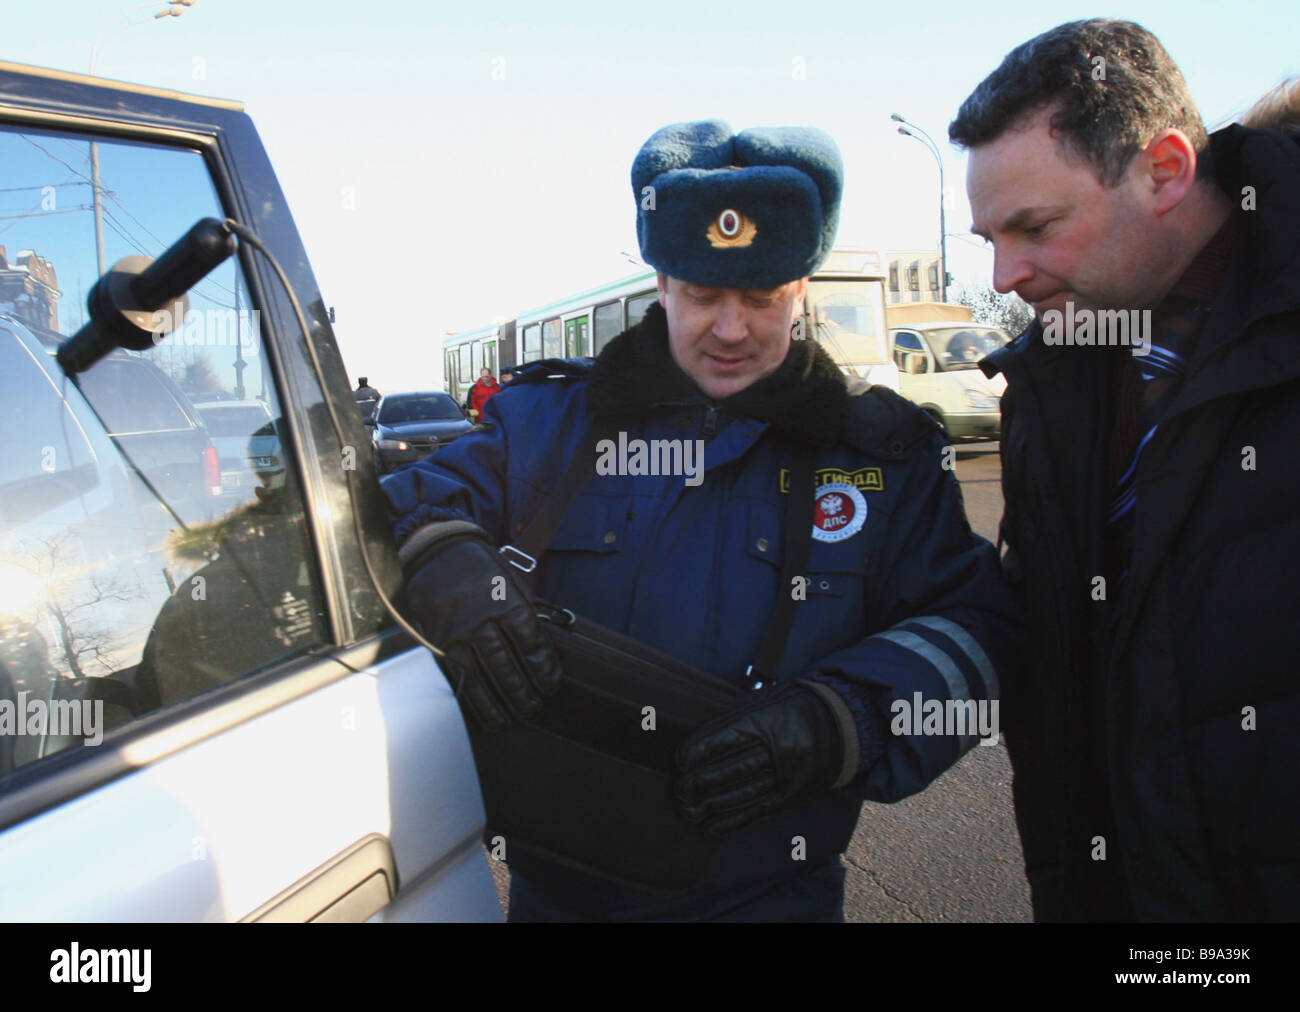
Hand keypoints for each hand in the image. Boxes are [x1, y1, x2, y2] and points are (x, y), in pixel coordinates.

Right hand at [400, 520, 560, 729]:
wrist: (435, 551)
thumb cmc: (478, 567)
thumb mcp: (508, 580)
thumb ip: (522, 612)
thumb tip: (539, 647)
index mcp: (506, 600)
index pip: (531, 643)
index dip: (543, 668)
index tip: (551, 685)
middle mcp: (481, 619)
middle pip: (506, 664)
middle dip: (522, 691)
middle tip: (534, 707)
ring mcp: (456, 632)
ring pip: (480, 675)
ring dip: (497, 702)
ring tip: (510, 719)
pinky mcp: (436, 641)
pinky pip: (455, 675)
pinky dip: (469, 697)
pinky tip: (480, 711)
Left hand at [675, 682, 846, 836]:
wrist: (840, 727)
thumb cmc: (793, 709)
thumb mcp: (767, 702)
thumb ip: (735, 718)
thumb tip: (698, 739)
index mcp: (769, 722)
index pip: (729, 738)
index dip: (702, 750)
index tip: (681, 760)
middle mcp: (779, 750)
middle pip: (733, 769)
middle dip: (701, 781)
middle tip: (680, 789)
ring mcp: (787, 776)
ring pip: (743, 793)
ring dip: (711, 804)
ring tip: (688, 809)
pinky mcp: (792, 796)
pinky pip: (759, 811)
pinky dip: (733, 821)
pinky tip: (711, 827)